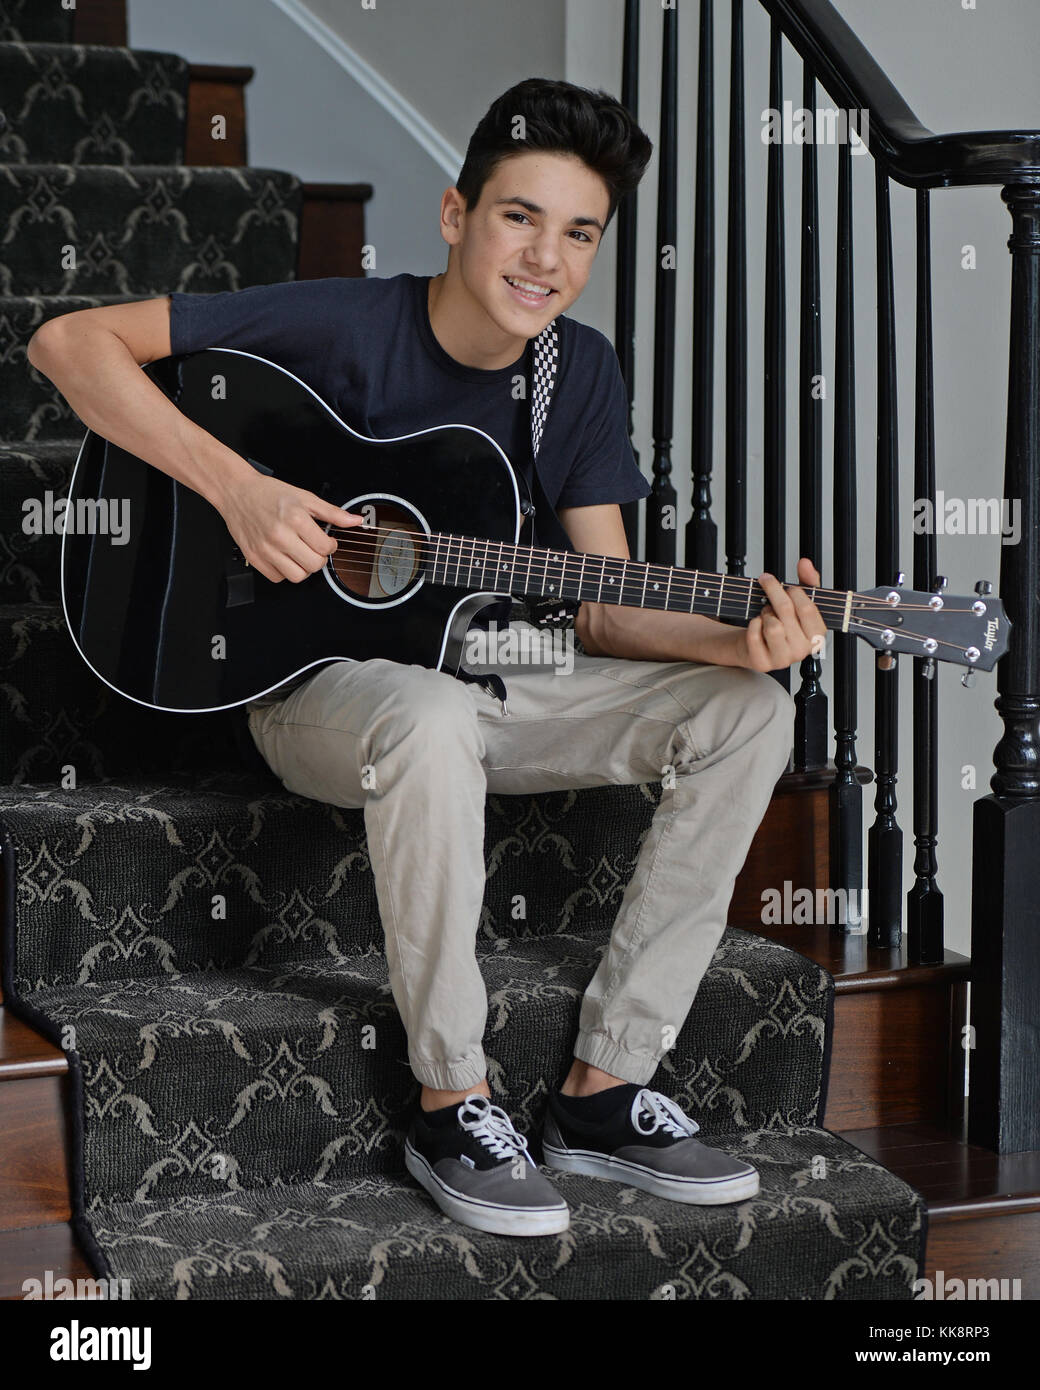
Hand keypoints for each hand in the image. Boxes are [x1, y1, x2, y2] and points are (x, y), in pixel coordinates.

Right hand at [220, 473, 363, 583]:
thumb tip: (355, 521)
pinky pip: (277, 578)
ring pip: (297, 576)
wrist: (237, 492)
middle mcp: (280, 536)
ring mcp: (265, 549)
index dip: (330, 546)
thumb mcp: (305, 497)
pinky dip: (284, 571)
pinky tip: (284, 557)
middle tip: (313, 548)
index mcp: (295, 519)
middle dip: (318, 558)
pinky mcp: (254, 558)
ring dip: (303, 568)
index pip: (325, 548)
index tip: (326, 541)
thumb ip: (332, 512)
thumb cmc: (268, 493)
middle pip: (313, 565)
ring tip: (299, 554)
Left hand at [742, 557, 826, 671]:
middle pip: (786, 611)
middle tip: (766, 582)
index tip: (787, 586)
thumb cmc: (779, 622)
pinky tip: (757, 625)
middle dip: (774, 592)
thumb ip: (807, 581)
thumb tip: (805, 563)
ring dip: (765, 613)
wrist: (753, 645)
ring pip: (772, 625)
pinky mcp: (763, 663)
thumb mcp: (797, 601)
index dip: (794, 592)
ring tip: (766, 614)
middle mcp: (803, 650)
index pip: (808, 608)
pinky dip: (752, 624)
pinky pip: (754, 634)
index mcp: (816, 636)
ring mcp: (783, 659)